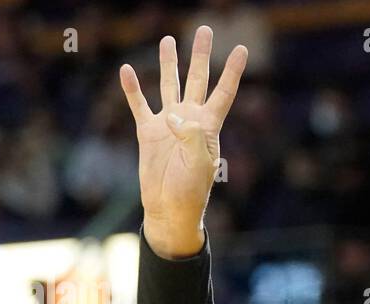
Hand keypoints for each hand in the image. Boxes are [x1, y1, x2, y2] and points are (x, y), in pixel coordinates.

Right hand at [119, 26, 247, 257]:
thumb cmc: (190, 191)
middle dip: (201, 55)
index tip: (243, 49)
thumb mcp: (198, 164)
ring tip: (168, 40)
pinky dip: (132, 88)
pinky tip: (126, 70)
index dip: (233, 71)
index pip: (224, 92)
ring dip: (168, 63)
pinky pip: (139, 105)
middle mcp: (189, 119)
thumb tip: (173, 115)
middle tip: (205, 30)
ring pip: (169, 85)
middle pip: (197, 79)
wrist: (169, 208)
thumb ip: (190, 136)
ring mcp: (168, 124)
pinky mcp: (148, 132)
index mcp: (209, 127)